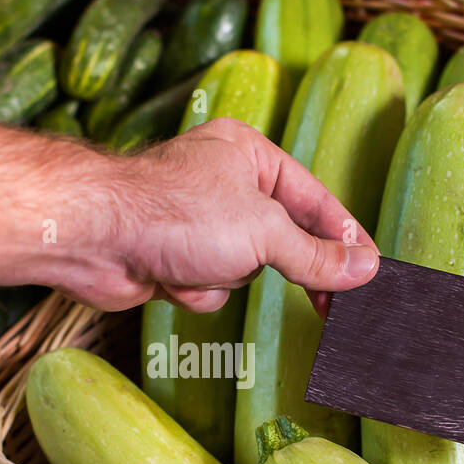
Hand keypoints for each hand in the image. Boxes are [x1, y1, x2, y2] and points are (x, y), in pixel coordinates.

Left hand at [61, 117, 380, 316]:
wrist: (93, 239)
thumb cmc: (173, 213)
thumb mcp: (263, 232)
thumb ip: (316, 254)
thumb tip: (365, 269)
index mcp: (249, 154)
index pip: (315, 200)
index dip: (345, 238)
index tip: (371, 273)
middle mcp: (224, 182)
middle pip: (283, 237)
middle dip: (285, 266)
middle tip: (330, 309)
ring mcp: (197, 222)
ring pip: (245, 268)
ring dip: (228, 277)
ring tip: (202, 264)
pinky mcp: (174, 257)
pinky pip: (211, 285)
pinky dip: (198, 289)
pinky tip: (172, 279)